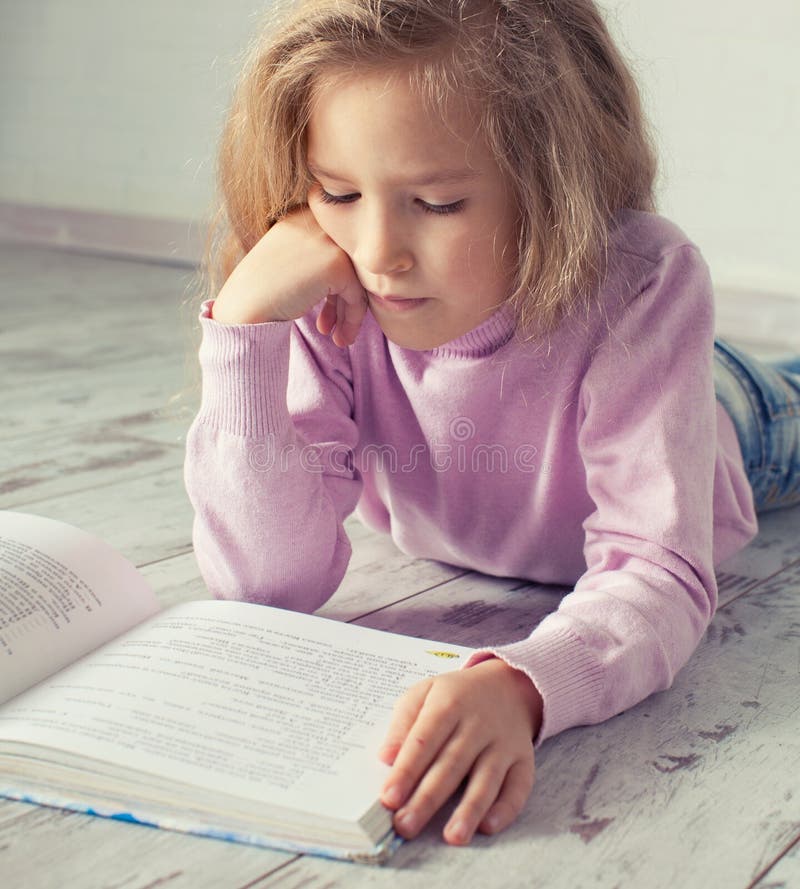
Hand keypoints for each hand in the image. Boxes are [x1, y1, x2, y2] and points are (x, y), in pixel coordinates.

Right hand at [211, 206, 367, 345]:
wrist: (244, 306)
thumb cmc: (263, 291)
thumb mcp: (292, 261)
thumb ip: (319, 257)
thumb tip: (361, 275)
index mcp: (305, 216)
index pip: (339, 248)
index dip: (338, 283)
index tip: (329, 312)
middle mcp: (318, 221)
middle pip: (352, 263)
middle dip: (345, 299)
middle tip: (337, 328)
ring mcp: (329, 240)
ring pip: (358, 279)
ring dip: (351, 313)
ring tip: (340, 339)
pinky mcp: (336, 263)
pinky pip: (357, 294)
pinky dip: (351, 319)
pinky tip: (338, 338)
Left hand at [378, 657, 542, 845]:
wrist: (506, 685)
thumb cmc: (456, 696)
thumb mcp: (424, 693)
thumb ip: (403, 723)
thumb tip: (386, 757)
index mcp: (449, 703)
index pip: (424, 740)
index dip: (406, 770)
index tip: (389, 798)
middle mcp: (478, 724)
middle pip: (451, 764)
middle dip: (427, 798)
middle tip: (405, 826)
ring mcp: (503, 742)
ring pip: (486, 779)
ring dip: (469, 809)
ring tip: (452, 837)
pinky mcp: (523, 759)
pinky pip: (519, 786)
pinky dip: (506, 808)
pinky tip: (488, 826)